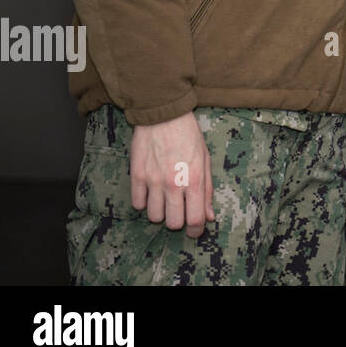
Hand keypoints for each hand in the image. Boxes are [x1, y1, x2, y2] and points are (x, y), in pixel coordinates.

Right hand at [130, 111, 213, 238]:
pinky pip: (137, 204)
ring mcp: (153, 181)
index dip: (195, 230)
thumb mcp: (205, 159)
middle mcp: (173, 184)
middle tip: (179, 211)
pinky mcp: (136, 176)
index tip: (195, 231)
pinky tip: (151, 191)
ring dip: (160, 212)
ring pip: (154, 216)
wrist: (163, 116)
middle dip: (178, 221)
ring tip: (165, 198)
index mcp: (194, 180)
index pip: (194, 219)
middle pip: (173, 223)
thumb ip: (207, 190)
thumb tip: (209, 216)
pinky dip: (144, 202)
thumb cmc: (188, 136)